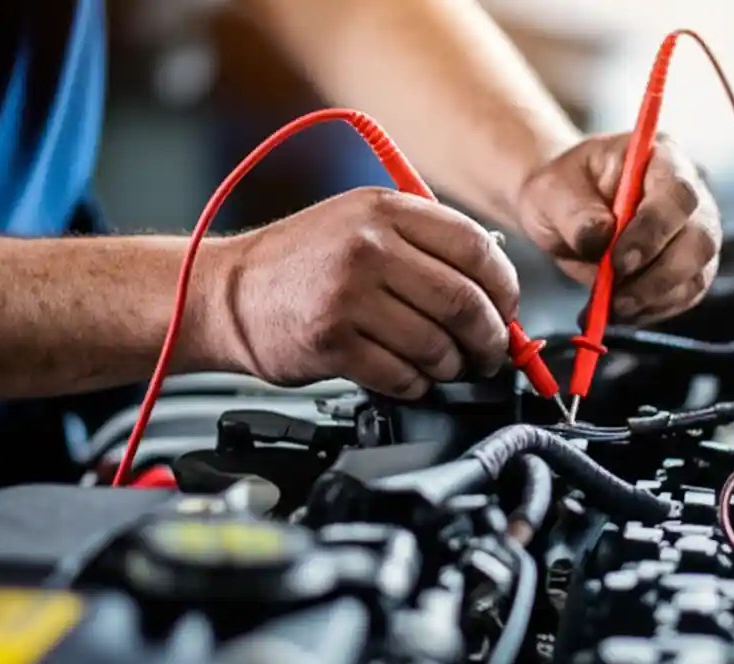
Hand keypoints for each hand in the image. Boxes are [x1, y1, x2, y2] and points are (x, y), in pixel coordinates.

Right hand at [205, 188, 518, 398]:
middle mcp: (368, 246)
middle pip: (465, 303)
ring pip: (437, 346)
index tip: (507, 311)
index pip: (477, 249)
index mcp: (385, 209)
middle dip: (489, 339)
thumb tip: (494, 287)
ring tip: (445, 366)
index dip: (505, 289)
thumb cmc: (302, 263)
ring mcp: (348, 295)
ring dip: (451, 367)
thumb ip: (423, 243)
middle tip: (490, 353)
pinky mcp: (331, 343)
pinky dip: (416, 385)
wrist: (226, 294)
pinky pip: (402, 376)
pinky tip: (408, 377)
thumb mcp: (360, 224)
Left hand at [516, 133, 721, 323]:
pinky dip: (651, 311)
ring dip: (653, 299)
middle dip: (659, 276)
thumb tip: (601, 240)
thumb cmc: (561, 190)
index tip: (618, 261)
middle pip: (700, 240)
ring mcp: (694, 234)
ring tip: (609, 308)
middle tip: (615, 298)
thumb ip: (574, 212)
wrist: (562, 210)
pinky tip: (618, 312)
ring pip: (696, 275)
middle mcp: (690, 196)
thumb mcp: (552, 191)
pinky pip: (683, 297)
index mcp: (661, 159)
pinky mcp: (687, 269)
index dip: (653, 231)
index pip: (678, 194)